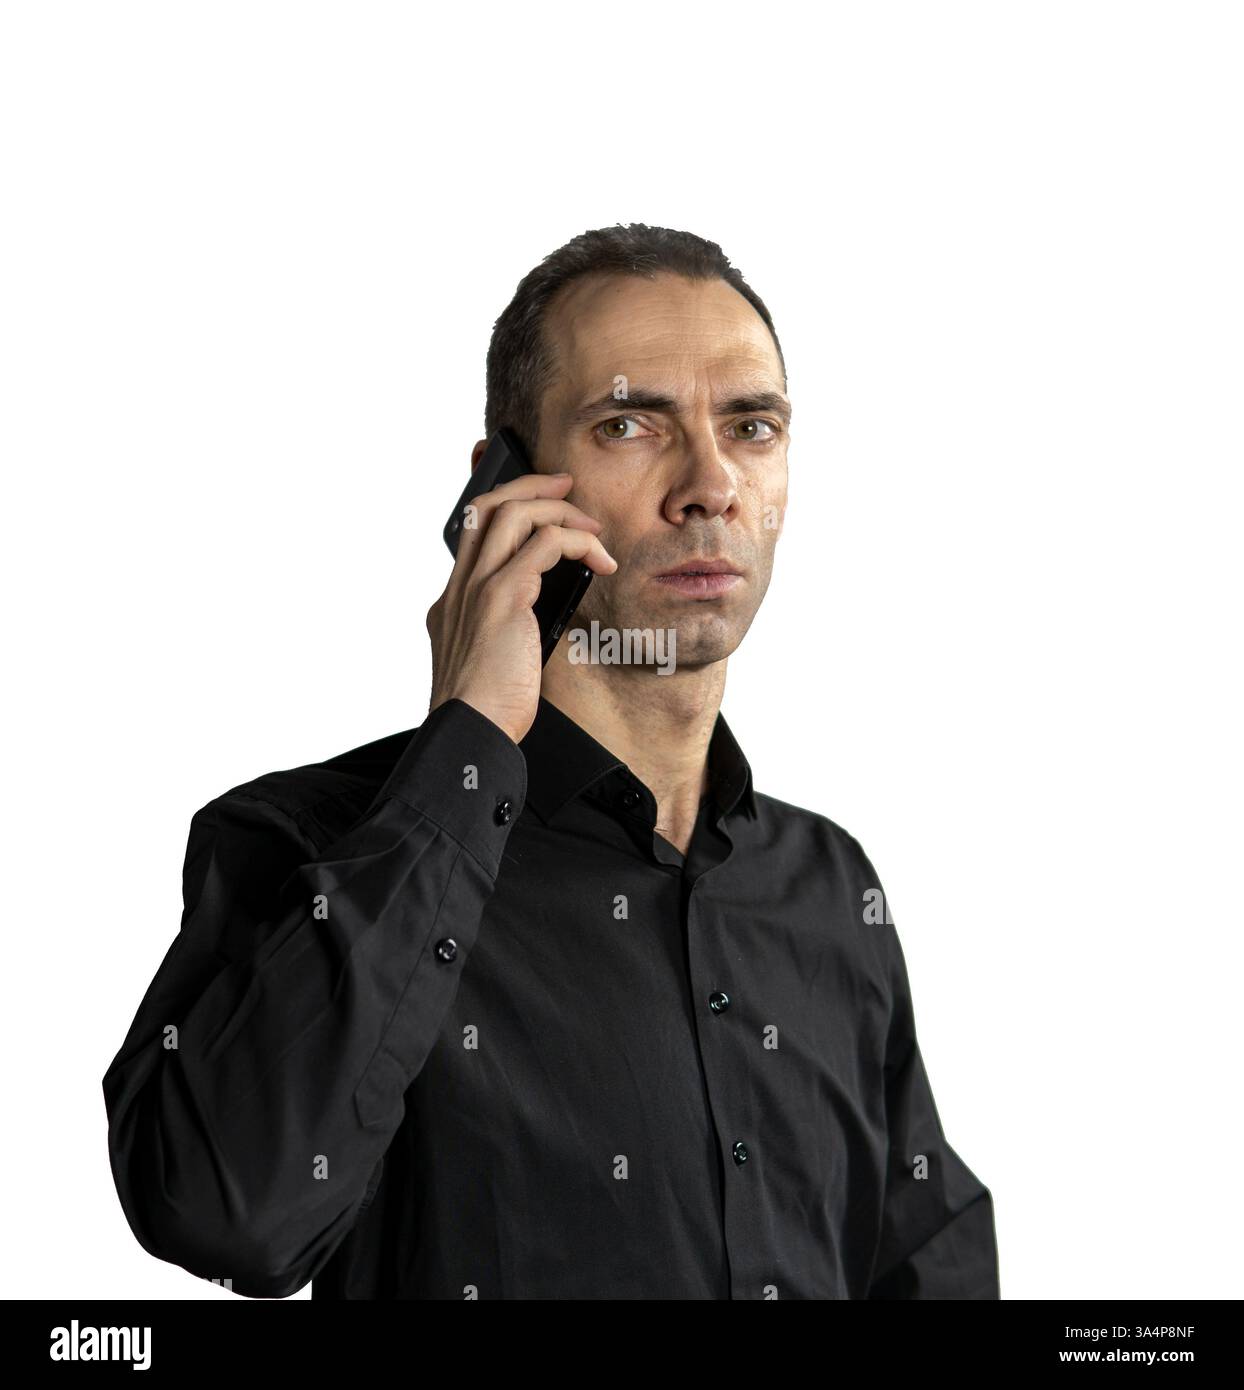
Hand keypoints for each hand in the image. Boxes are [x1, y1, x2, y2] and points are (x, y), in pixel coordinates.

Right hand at [426, 471, 615, 744]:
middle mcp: (459, 586)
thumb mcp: (491, 660)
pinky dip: (578, 541)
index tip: (543, 503)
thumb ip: (505, 630)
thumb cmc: (486, 709)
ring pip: (514, 512)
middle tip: (568, 487)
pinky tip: (601, 561)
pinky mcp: (504, 597)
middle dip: (532, 486)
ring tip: (593, 528)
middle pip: (488, 506)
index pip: (473, 530)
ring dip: (560, 510)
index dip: (507, 506)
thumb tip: (537, 617)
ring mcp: (478, 588)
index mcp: (452, 600)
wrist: (468, 732)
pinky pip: (546, 544)